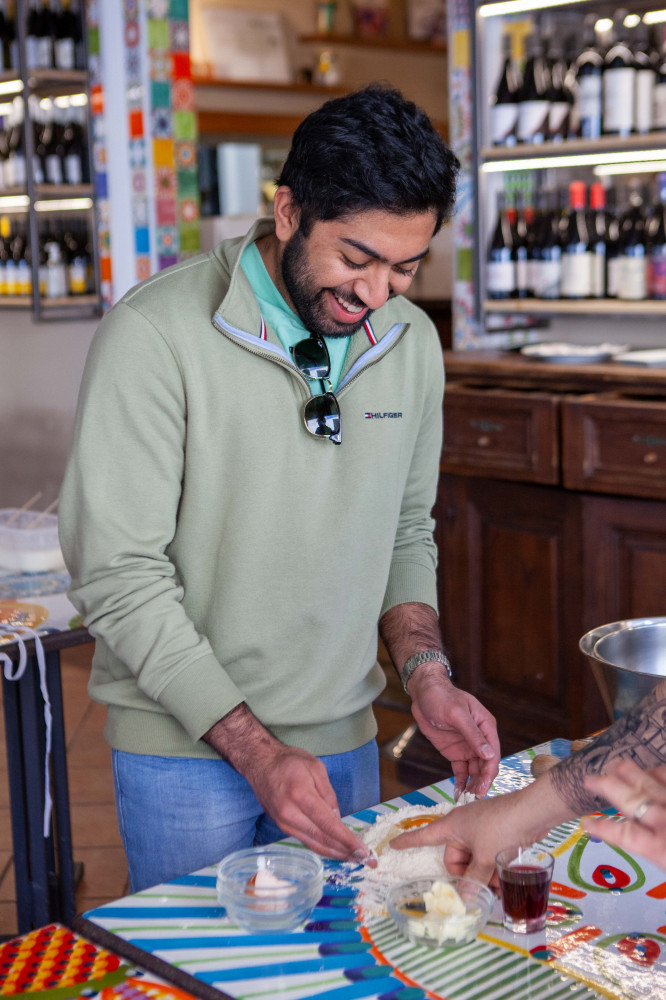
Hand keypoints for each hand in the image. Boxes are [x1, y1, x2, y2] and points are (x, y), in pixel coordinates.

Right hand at [246, 743, 375, 863]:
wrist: (260, 763)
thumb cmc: (289, 761)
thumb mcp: (316, 767)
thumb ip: (329, 794)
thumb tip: (338, 819)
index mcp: (301, 796)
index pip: (329, 825)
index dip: (347, 840)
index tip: (363, 851)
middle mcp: (290, 814)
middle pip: (322, 840)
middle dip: (345, 852)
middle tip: (365, 860)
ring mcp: (283, 823)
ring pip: (313, 845)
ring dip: (335, 854)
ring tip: (354, 859)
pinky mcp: (281, 827)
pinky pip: (305, 841)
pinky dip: (322, 848)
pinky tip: (335, 851)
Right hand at [389, 772, 566, 885]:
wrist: (532, 812)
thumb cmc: (502, 827)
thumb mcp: (485, 856)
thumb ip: (474, 879)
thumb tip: (465, 898)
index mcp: (452, 826)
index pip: (424, 835)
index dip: (408, 842)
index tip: (392, 845)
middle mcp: (462, 827)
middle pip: (454, 858)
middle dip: (468, 875)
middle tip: (484, 886)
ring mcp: (479, 830)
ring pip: (473, 859)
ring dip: (483, 873)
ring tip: (500, 882)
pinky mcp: (495, 833)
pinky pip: (485, 855)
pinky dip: (492, 866)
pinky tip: (505, 875)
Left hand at [408, 663, 499, 797]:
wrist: (423, 694)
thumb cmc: (442, 697)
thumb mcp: (457, 714)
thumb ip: (473, 735)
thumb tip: (488, 754)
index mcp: (486, 727)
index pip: (492, 753)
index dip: (489, 771)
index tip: (484, 786)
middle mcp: (480, 739)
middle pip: (485, 765)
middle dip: (482, 782)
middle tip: (475, 799)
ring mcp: (468, 747)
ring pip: (474, 771)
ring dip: (472, 785)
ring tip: (467, 800)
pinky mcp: (455, 753)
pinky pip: (461, 771)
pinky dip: (460, 782)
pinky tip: (458, 793)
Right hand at [582, 760, 665, 871]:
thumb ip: (661, 856)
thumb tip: (653, 851)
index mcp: (660, 849)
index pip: (622, 834)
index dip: (601, 828)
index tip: (586, 824)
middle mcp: (663, 821)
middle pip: (628, 799)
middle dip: (605, 786)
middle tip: (589, 779)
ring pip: (648, 782)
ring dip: (629, 772)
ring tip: (616, 765)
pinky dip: (658, 772)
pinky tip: (652, 770)